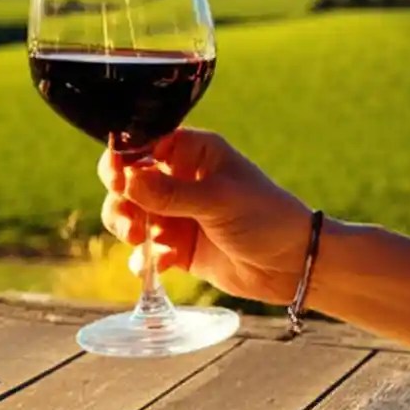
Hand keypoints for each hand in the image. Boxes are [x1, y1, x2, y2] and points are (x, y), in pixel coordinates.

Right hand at [98, 128, 311, 303]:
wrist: (292, 265)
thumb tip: (126, 180)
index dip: (123, 158)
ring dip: (127, 228)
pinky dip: (145, 258)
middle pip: (127, 180)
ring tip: (139, 242)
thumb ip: (172, 193)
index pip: (144, 144)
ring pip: (129, 214)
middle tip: (129, 220)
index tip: (117, 178)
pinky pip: (144, 249)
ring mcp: (175, 213)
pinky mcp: (176, 246)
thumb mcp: (219, 200)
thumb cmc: (266, 217)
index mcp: (191, 151)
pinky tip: (160, 265)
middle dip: (121, 200)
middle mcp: (178, 179)